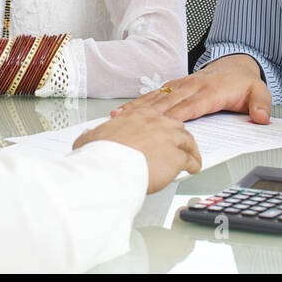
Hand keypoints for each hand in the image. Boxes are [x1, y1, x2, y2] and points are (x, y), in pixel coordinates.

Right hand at [73, 108, 201, 193]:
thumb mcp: (91, 138)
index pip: (156, 113)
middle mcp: (157, 122)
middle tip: (178, 141)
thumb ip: (92, 134)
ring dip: (190, 148)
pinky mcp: (177, 157)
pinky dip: (194, 164)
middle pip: (175, 123)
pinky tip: (193, 169)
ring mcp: (169, 138)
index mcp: (138, 115)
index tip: (163, 127)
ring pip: (187, 140)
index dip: (161, 122)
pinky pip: (191, 160)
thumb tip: (87, 134)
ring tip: (192, 156)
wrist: (109, 167)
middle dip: (178, 133)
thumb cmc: (101, 154)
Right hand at [109, 54, 272, 123]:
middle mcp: (193, 86)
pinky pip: (155, 95)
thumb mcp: (259, 92)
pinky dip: (139, 104)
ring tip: (119, 119)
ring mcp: (181, 85)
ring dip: (138, 108)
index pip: (192, 105)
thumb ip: (261, 105)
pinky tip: (125, 112)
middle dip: (149, 114)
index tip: (162, 127)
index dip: (177, 116)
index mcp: (212, 91)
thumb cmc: (243, 83)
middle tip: (131, 126)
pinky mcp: (174, 86)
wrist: (236, 64)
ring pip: (157, 97)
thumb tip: (261, 117)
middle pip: (168, 102)